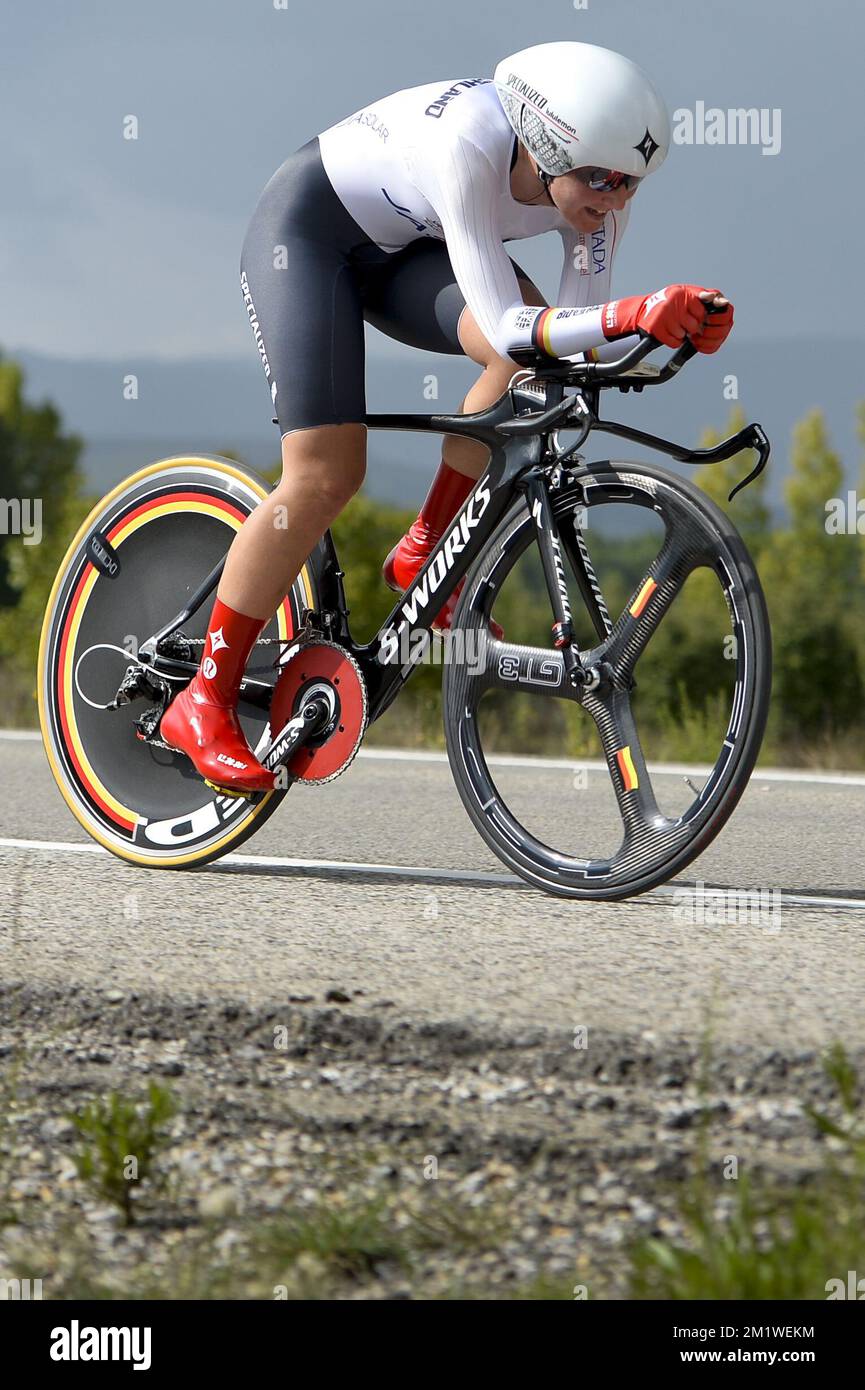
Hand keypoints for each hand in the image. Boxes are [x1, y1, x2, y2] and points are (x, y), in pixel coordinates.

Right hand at [603, 285, 733, 352]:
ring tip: (675, 327)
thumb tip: (722, 300)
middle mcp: (672, 303)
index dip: (699, 318)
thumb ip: (703, 296)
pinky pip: (674, 342)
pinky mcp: (656, 328)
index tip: (694, 318)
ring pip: (683, 334)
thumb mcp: (686, 294)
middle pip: (693, 326)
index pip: (701, 313)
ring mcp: (663, 316)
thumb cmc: (670, 302)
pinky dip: (674, 341)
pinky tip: (670, 333)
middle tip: (684, 323)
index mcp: (682, 293)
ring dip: (681, 334)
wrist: (644, 310)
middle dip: (690, 328)